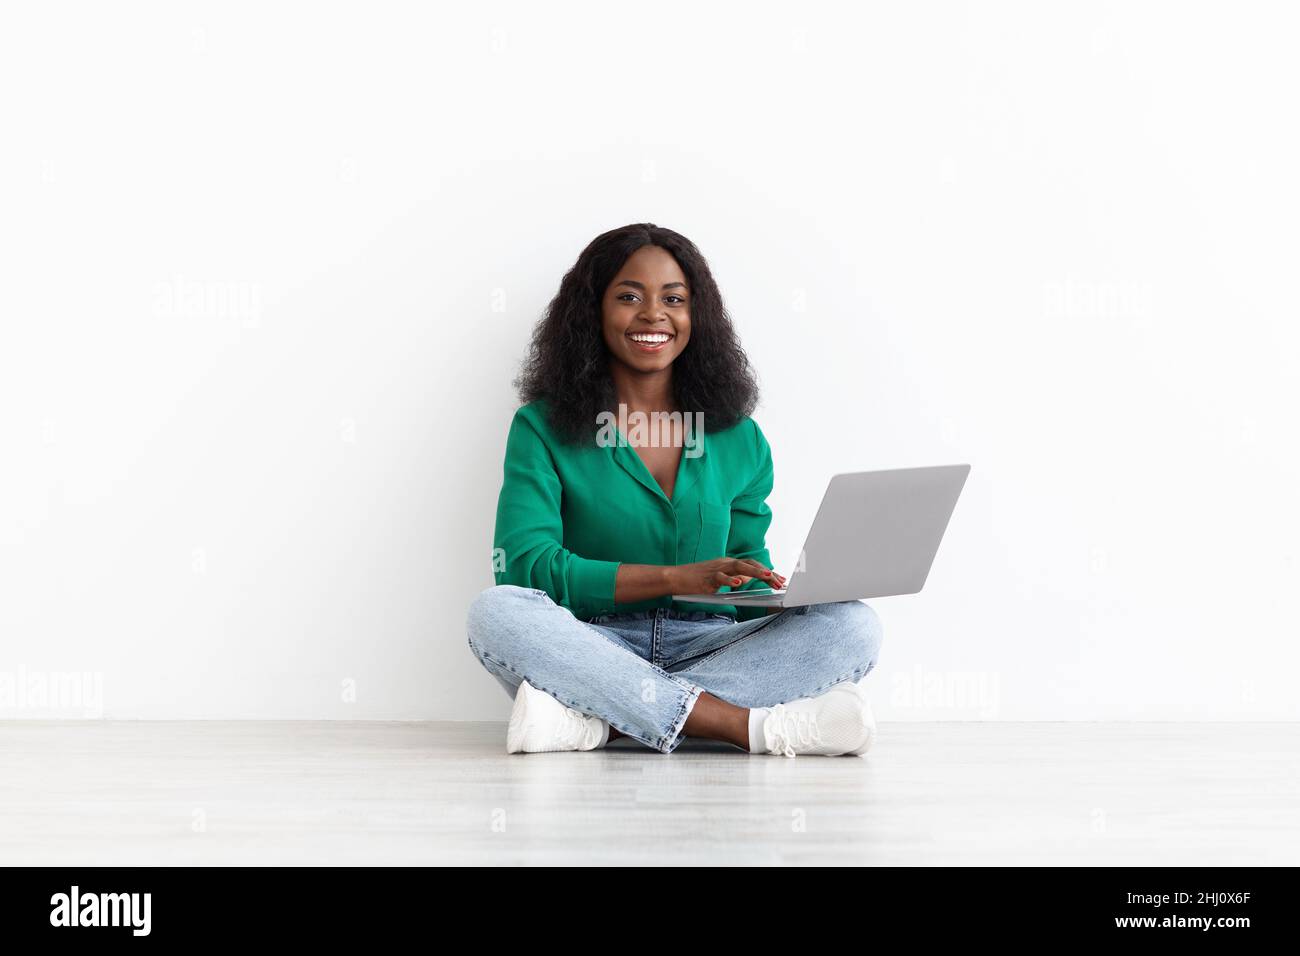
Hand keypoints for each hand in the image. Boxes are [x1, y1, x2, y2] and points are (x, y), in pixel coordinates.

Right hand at [668, 558, 785, 593]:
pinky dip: (730, 580)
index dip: (767, 571)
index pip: (752, 564)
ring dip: (754, 571)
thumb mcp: (719, 578)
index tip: (780, 579)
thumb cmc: (697, 579)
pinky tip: (739, 583)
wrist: (675, 577)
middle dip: (766, 572)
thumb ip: (734, 577)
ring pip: (738, 567)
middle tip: (779, 581)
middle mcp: (725, 563)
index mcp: (728, 563)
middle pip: (749, 564)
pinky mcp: (707, 578)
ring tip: (767, 576)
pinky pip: (720, 577)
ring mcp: (716, 569)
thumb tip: (748, 579)